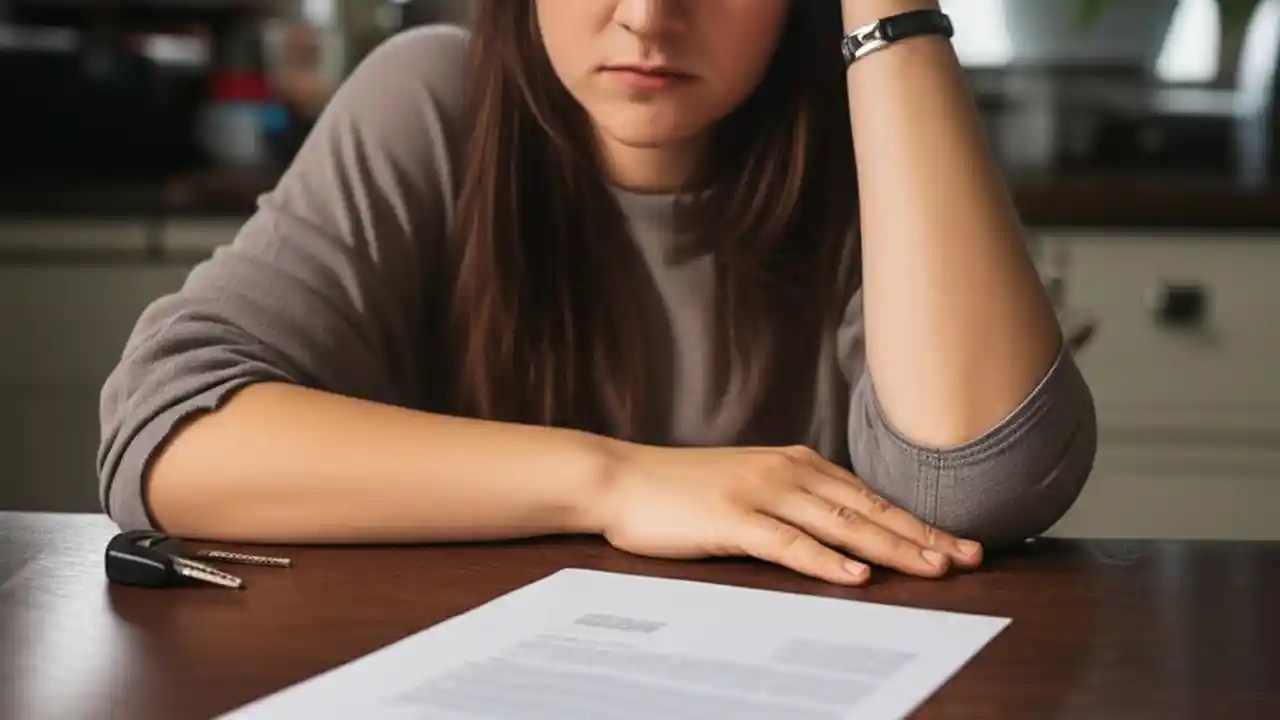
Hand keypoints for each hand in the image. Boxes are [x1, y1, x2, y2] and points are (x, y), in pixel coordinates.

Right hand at [594, 443, 982, 584]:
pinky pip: (789, 543)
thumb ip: (795, 500)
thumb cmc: (683, 489)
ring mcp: (761, 493)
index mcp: (797, 463)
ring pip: (841, 525)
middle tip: (970, 558)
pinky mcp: (733, 518)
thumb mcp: (750, 484)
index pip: (871, 496)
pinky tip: (857, 576)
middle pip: (869, 509)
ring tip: (934, 568)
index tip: (960, 543)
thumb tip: (842, 528)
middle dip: (923, 536)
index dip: (919, 522)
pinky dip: (826, 561)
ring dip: (891, 548)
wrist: (622, 478)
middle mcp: (788, 471)